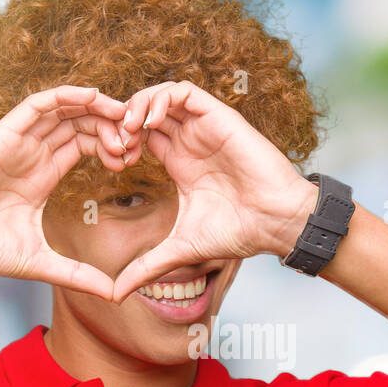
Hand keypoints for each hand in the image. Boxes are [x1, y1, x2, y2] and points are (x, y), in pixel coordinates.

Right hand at [0, 85, 128, 298]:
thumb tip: (113, 295)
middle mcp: (32, 154)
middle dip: (110, 125)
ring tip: (122, 113)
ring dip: (95, 107)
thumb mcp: (42, 262)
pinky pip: (37, 105)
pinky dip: (64, 95)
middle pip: (79, 124)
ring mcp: (18, 142)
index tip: (132, 157)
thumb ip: (78, 275)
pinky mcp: (4, 135)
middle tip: (134, 136)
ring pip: (63, 110)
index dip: (110, 145)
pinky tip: (91, 95)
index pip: (83, 146)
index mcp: (42, 176)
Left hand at [111, 80, 318, 301]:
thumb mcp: (178, 250)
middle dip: (123, 121)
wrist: (275, 223)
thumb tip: (115, 295)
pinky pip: (183, 91)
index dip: (120, 143)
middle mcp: (190, 142)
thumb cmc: (237, 234)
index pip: (141, 137)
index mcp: (180, 164)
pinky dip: (160, 97)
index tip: (112, 164)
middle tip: (113, 143)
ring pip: (161, 95)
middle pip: (146, 111)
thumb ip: (146, 267)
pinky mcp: (219, 117)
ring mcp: (204, 127)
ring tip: (127, 129)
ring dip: (137, 105)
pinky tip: (149, 122)